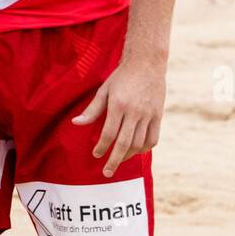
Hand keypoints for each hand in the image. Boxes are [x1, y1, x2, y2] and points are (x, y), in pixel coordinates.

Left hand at [72, 57, 165, 177]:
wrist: (147, 63)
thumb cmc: (122, 76)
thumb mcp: (104, 90)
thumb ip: (92, 109)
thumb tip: (76, 124)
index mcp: (118, 105)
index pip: (109, 133)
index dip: (102, 147)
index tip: (96, 155)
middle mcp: (134, 112)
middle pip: (124, 144)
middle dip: (114, 160)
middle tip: (107, 172)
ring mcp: (148, 114)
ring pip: (139, 143)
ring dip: (128, 155)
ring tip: (119, 160)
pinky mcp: (158, 115)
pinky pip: (153, 138)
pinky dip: (144, 148)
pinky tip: (136, 150)